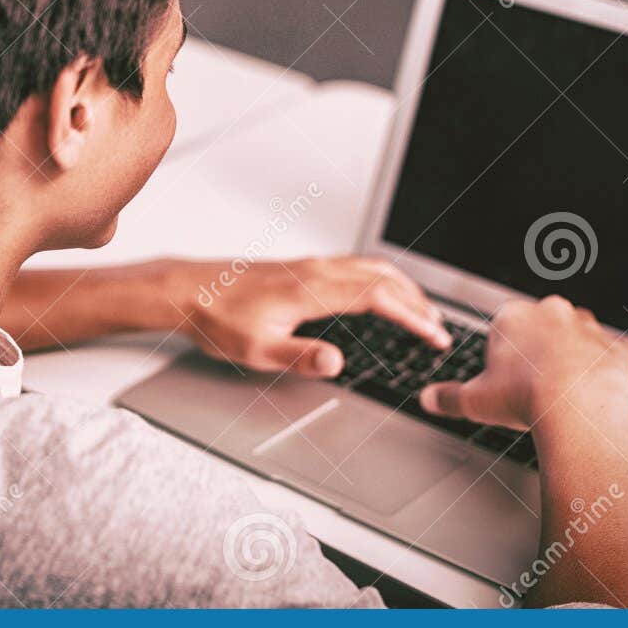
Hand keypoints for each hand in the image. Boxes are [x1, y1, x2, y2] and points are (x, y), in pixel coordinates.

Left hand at [185, 257, 450, 378]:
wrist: (188, 291)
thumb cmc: (218, 319)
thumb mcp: (256, 351)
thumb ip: (299, 357)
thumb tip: (336, 362)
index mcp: (311, 289)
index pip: (378, 297)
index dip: (412, 316)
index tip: (434, 334)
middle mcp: (315, 270)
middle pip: (382, 277)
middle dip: (417, 301)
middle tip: (439, 327)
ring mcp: (309, 265)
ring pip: (370, 267)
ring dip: (402, 286)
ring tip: (422, 310)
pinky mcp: (302, 266)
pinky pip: (354, 265)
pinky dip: (380, 278)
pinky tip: (381, 291)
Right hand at [418, 296, 627, 434]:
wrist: (577, 409)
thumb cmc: (523, 399)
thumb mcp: (474, 401)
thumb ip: (448, 397)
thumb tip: (428, 399)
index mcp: (512, 315)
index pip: (505, 330)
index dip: (504, 357)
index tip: (507, 380)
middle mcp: (552, 311)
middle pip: (542, 329)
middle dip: (539, 352)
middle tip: (534, 386)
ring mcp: (588, 326)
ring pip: (577, 337)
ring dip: (572, 356)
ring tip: (565, 390)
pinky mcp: (616, 345)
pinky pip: (611, 354)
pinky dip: (605, 368)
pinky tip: (594, 388)